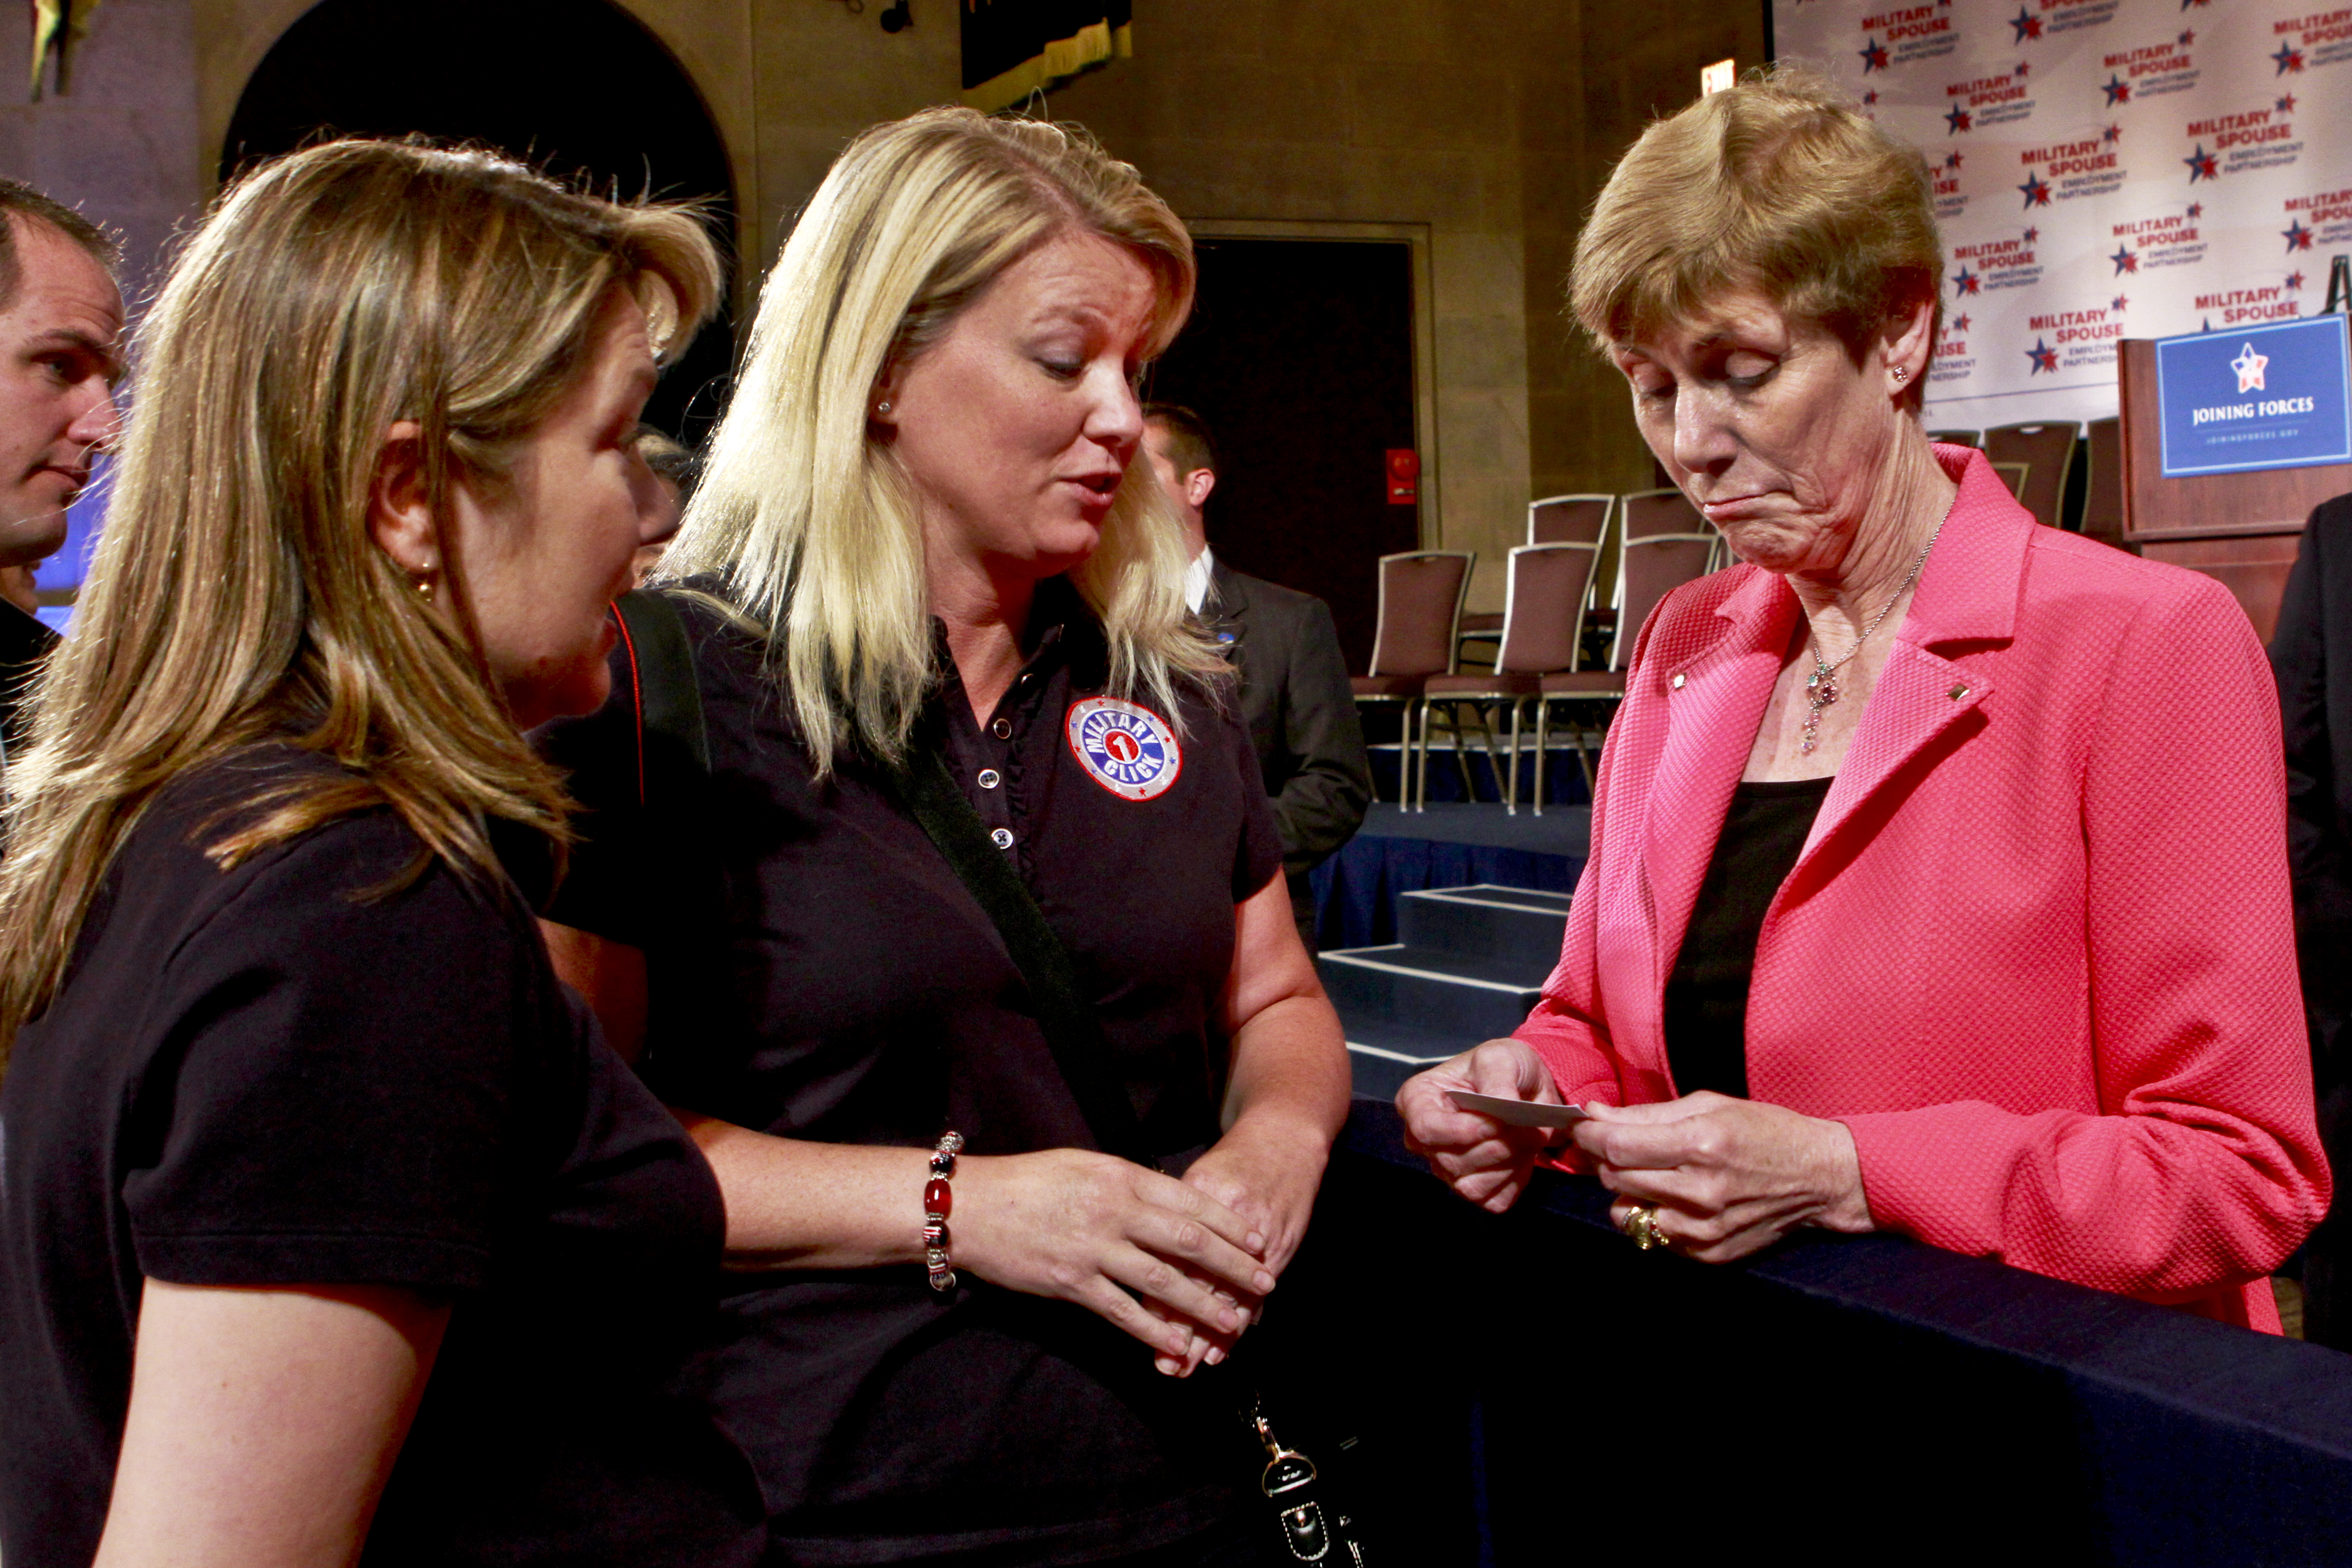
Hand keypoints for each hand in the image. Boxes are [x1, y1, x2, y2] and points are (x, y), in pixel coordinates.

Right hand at [952, 1148, 1275, 1373]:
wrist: (972, 1206)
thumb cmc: (1030, 1182)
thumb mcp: (1085, 1166)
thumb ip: (1129, 1183)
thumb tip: (1170, 1197)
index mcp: (1121, 1177)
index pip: (1190, 1201)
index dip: (1229, 1224)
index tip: (1258, 1239)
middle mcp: (1113, 1211)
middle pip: (1188, 1241)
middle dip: (1233, 1265)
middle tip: (1266, 1282)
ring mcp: (1092, 1248)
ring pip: (1163, 1281)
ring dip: (1204, 1303)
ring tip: (1236, 1321)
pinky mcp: (1070, 1283)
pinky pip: (1122, 1312)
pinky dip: (1154, 1330)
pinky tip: (1179, 1343)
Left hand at [1144, 1113, 1333, 1373]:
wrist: (1286, 1140)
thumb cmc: (1231, 1163)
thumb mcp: (1195, 1178)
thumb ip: (1167, 1215)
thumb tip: (1135, 1253)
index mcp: (1196, 1193)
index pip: (1170, 1252)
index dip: (1155, 1295)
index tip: (1138, 1329)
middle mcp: (1227, 1216)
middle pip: (1199, 1279)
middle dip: (1181, 1326)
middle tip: (1163, 1363)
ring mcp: (1257, 1234)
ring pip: (1229, 1292)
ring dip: (1209, 1334)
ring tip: (1189, 1366)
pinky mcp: (1281, 1245)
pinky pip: (1256, 1291)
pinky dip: (1241, 1321)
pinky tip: (1224, 1347)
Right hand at [1395, 1039, 1562, 1213]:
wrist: (1526, 1087)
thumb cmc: (1502, 1067)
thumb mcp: (1500, 1057)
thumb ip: (1498, 1079)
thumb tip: (1502, 1105)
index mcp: (1417, 1100)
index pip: (1426, 1128)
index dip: (1461, 1131)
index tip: (1496, 1123)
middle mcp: (1424, 1140)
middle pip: (1452, 1161)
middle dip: (1498, 1146)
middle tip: (1531, 1127)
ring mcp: (1446, 1169)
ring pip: (1472, 1187)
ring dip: (1510, 1164)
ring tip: (1531, 1137)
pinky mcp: (1474, 1190)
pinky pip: (1494, 1199)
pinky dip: (1517, 1179)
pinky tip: (1524, 1156)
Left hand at [1572, 1092, 1871, 1262]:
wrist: (1819, 1177)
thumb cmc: (1764, 1130)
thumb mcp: (1708, 1105)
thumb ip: (1646, 1114)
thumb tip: (1595, 1114)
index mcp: (1701, 1145)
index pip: (1617, 1146)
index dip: (1590, 1135)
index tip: (1585, 1127)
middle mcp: (1700, 1191)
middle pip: (1614, 1178)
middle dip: (1606, 1159)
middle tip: (1619, 1145)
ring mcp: (1704, 1228)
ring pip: (1626, 1212)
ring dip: (1627, 1191)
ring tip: (1650, 1174)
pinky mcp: (1708, 1253)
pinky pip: (1653, 1235)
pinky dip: (1652, 1214)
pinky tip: (1675, 1198)